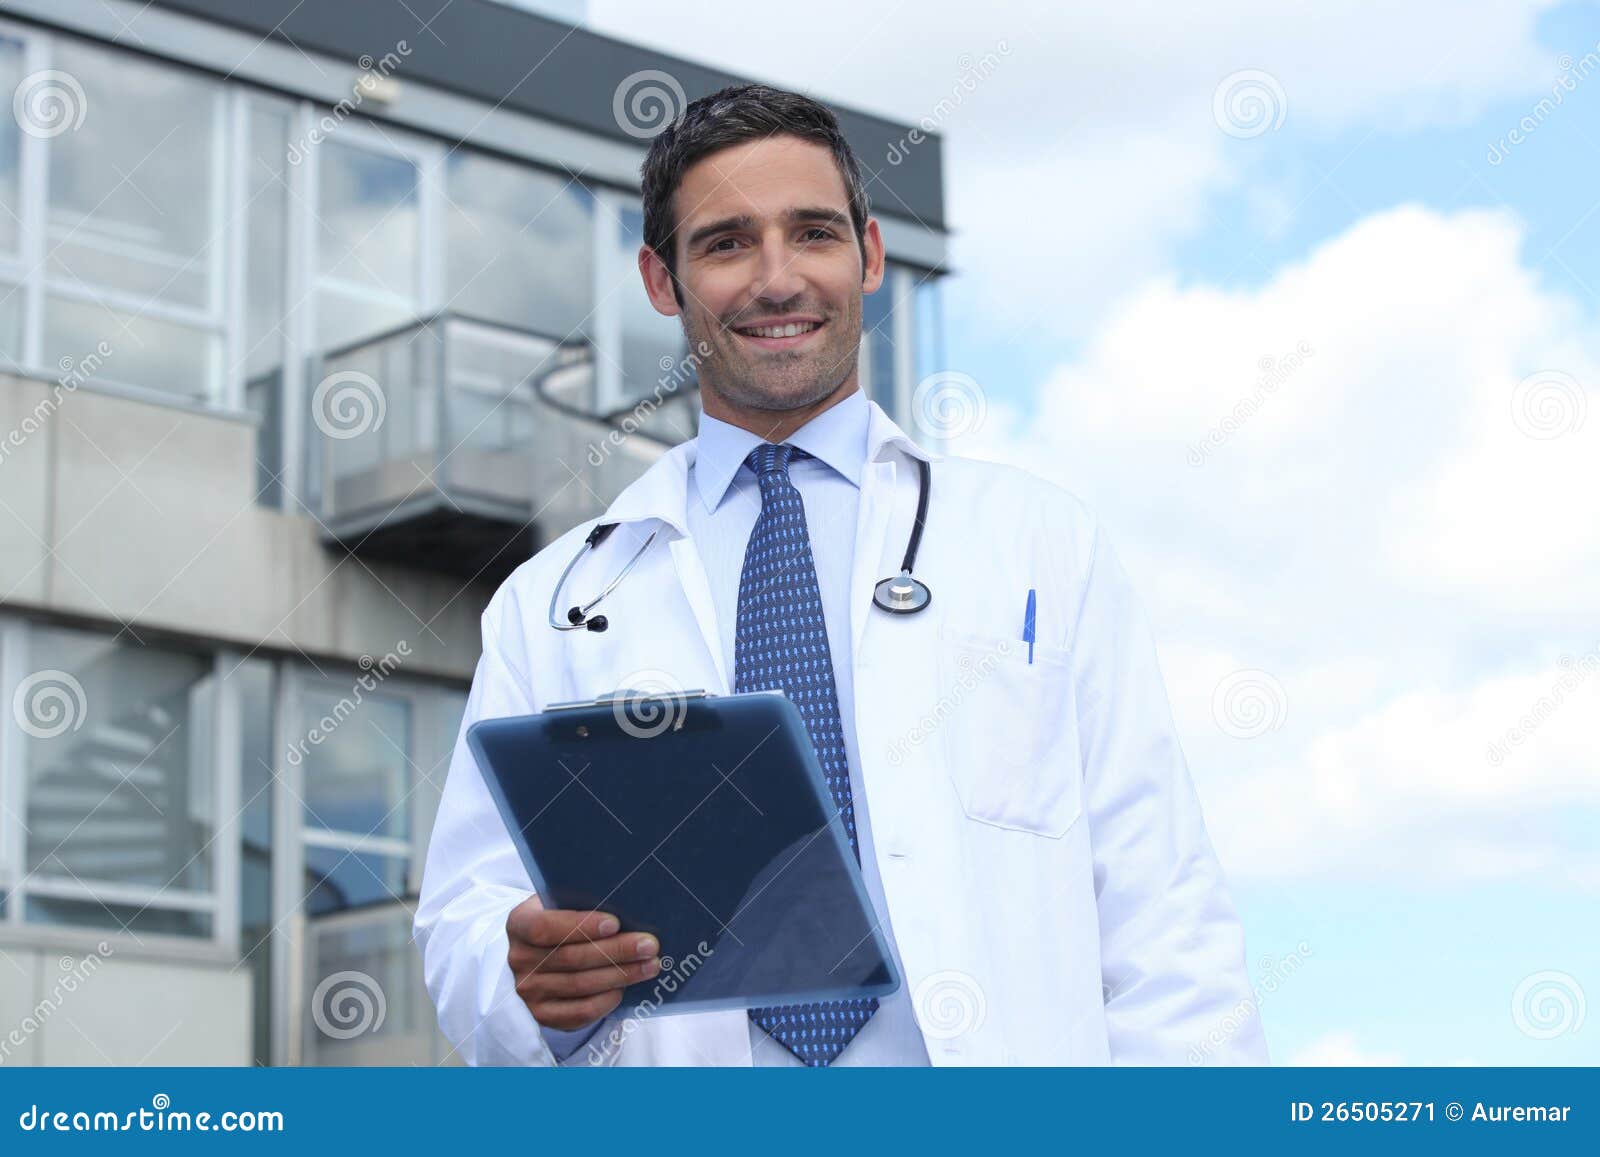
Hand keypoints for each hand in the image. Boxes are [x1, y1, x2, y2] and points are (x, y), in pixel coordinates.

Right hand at [505, 901, 661, 1030]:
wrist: (533, 954)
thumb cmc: (556, 921)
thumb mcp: (556, 904)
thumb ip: (578, 902)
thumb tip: (625, 903)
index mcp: (519, 924)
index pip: (545, 927)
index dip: (581, 926)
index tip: (614, 923)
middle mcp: (518, 959)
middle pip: (572, 958)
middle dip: (616, 951)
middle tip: (648, 945)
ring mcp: (528, 991)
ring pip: (580, 986)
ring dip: (620, 975)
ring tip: (649, 965)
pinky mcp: (543, 1015)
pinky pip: (580, 1012)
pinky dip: (606, 1000)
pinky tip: (625, 988)